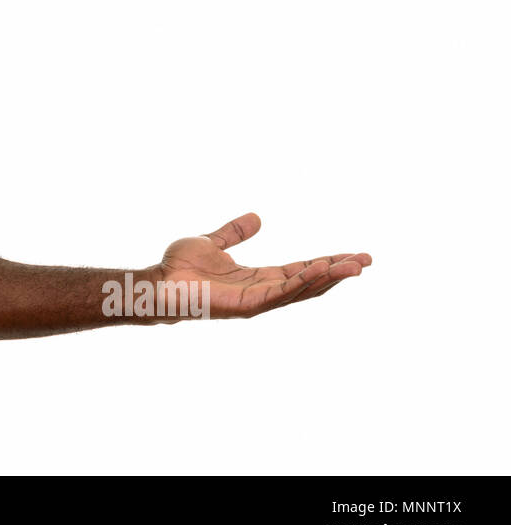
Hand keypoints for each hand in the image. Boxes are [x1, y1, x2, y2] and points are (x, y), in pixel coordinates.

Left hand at [148, 213, 370, 319]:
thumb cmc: (179, 267)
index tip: (353, 254)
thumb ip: (234, 232)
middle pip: (309, 282)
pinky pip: (281, 293)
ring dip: (329, 277)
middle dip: (338, 272)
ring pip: (301, 290)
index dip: (326, 262)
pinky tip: (321, 269)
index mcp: (258, 277)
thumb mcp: (213, 242)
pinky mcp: (247, 306)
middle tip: (367, 260)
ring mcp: (256, 301)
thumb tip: (257, 217)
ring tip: (355, 265)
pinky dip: (302, 282)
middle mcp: (262, 291)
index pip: (301, 269)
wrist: (157, 282)